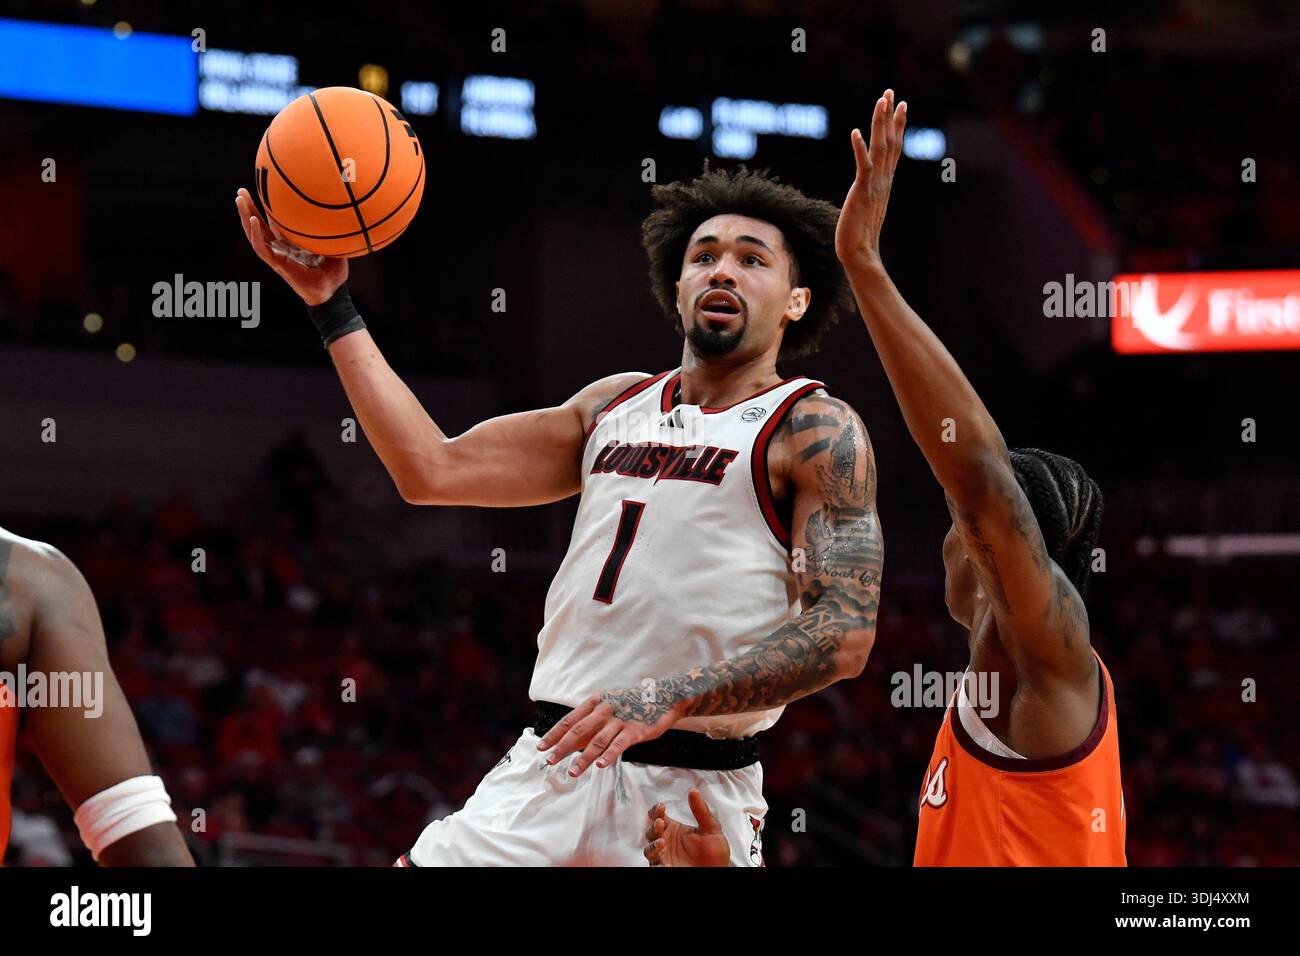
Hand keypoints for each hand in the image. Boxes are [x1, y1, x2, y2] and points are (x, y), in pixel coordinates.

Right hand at [235, 187, 347, 305]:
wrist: (331, 291)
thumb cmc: (333, 271)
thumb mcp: (332, 245)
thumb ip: (330, 231)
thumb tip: (339, 210)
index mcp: (291, 244)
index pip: (274, 223)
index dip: (267, 209)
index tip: (263, 190)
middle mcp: (280, 248)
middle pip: (259, 225)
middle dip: (249, 208)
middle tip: (241, 190)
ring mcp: (277, 255)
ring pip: (254, 234)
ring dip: (245, 216)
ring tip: (239, 199)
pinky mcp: (277, 263)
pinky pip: (261, 248)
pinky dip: (255, 234)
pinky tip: (251, 220)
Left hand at [535, 687, 682, 777]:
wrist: (662, 698)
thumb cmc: (631, 706)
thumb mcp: (607, 709)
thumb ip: (590, 724)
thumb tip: (569, 743)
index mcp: (595, 702)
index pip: (569, 720)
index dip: (554, 734)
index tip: (541, 747)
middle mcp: (604, 709)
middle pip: (579, 730)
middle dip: (562, 747)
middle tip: (550, 761)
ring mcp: (620, 720)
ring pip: (597, 740)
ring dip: (583, 758)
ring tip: (572, 772)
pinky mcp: (635, 730)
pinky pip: (619, 744)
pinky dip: (608, 755)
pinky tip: (599, 765)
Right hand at [644, 789, 729, 866]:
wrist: (716, 874)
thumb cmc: (714, 857)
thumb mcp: (712, 831)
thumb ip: (702, 811)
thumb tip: (694, 793)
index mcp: (675, 830)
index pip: (659, 816)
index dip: (657, 810)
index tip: (661, 807)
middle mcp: (667, 842)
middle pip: (651, 831)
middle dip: (654, 826)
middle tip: (661, 823)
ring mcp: (665, 857)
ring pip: (649, 849)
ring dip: (653, 845)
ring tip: (662, 842)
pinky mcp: (665, 869)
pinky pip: (656, 866)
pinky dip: (658, 864)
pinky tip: (664, 861)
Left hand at [834, 89, 906, 271]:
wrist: (859, 253)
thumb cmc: (860, 235)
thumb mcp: (868, 206)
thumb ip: (870, 193)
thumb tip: (869, 188)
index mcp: (885, 182)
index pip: (894, 148)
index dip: (897, 125)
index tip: (900, 104)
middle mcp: (883, 180)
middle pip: (890, 141)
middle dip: (890, 115)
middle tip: (890, 91)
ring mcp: (874, 185)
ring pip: (880, 148)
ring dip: (880, 123)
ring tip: (881, 100)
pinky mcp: (862, 192)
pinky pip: (863, 166)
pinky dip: (860, 149)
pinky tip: (856, 132)